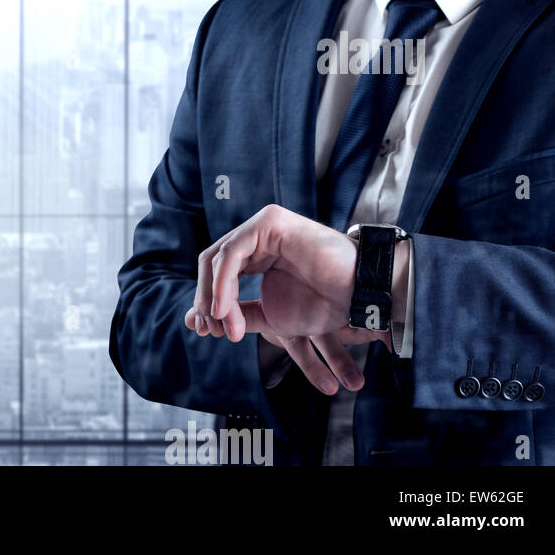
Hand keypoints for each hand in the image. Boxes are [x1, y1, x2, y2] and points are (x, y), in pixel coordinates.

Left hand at [182, 205, 401, 387]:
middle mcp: (257, 235)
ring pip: (217, 258)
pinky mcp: (270, 223)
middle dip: (205, 300)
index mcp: (256, 252)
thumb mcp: (269, 316)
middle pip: (210, 263)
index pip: (215, 272)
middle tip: (209, 330)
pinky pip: (231, 253)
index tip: (208, 332)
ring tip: (224, 326)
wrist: (360, 297)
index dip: (206, 302)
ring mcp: (263, 226)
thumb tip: (194, 321)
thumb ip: (234, 314)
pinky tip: (224, 309)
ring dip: (213, 296)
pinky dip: (222, 284)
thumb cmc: (323, 305)